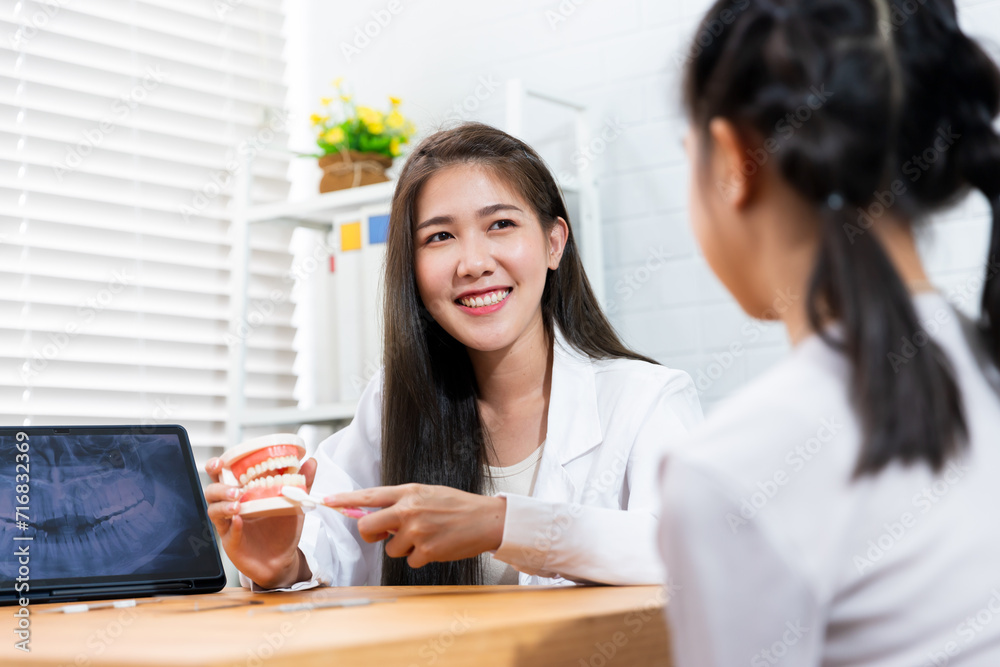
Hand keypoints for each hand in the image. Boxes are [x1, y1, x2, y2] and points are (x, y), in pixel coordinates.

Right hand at [203, 456, 317, 588]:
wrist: (282, 560)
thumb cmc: (283, 529)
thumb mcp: (295, 503)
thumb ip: (303, 482)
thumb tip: (311, 460)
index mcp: (244, 492)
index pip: (224, 474)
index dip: (218, 465)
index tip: (222, 460)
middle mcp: (233, 506)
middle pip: (211, 490)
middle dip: (217, 485)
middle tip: (235, 487)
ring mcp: (230, 524)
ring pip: (213, 510)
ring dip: (223, 504)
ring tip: (238, 502)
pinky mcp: (231, 541)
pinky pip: (227, 531)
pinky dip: (233, 525)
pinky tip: (239, 520)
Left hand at [324, 484, 506, 568]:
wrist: (486, 520)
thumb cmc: (456, 506)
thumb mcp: (427, 494)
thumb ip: (401, 502)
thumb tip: (376, 515)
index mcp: (409, 492)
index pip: (370, 496)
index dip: (345, 500)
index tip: (327, 501)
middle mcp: (409, 510)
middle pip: (368, 526)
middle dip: (371, 534)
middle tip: (383, 534)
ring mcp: (416, 532)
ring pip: (390, 548)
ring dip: (404, 547)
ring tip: (427, 536)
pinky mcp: (426, 551)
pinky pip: (410, 561)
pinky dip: (420, 558)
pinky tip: (436, 546)